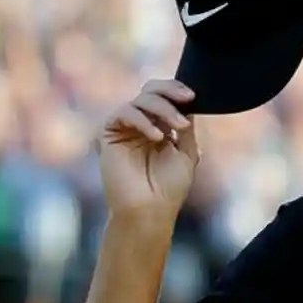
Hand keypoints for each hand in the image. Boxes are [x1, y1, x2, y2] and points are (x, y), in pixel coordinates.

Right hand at [97, 79, 200, 218]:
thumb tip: (187, 104)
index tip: (194, 96)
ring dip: (163, 108)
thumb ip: (185, 127)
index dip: (177, 90)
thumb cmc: (169, 188)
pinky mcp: (109, 134)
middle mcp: (140, 124)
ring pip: (140, 100)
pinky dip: (143, 121)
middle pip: (150, 90)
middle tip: (186, 98)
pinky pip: (124, 113)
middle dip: (170, 90)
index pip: (165, 97)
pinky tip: (158, 137)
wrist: (150, 211)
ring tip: (179, 128)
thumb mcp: (186, 153)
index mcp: (158, 127)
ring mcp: (125, 129)